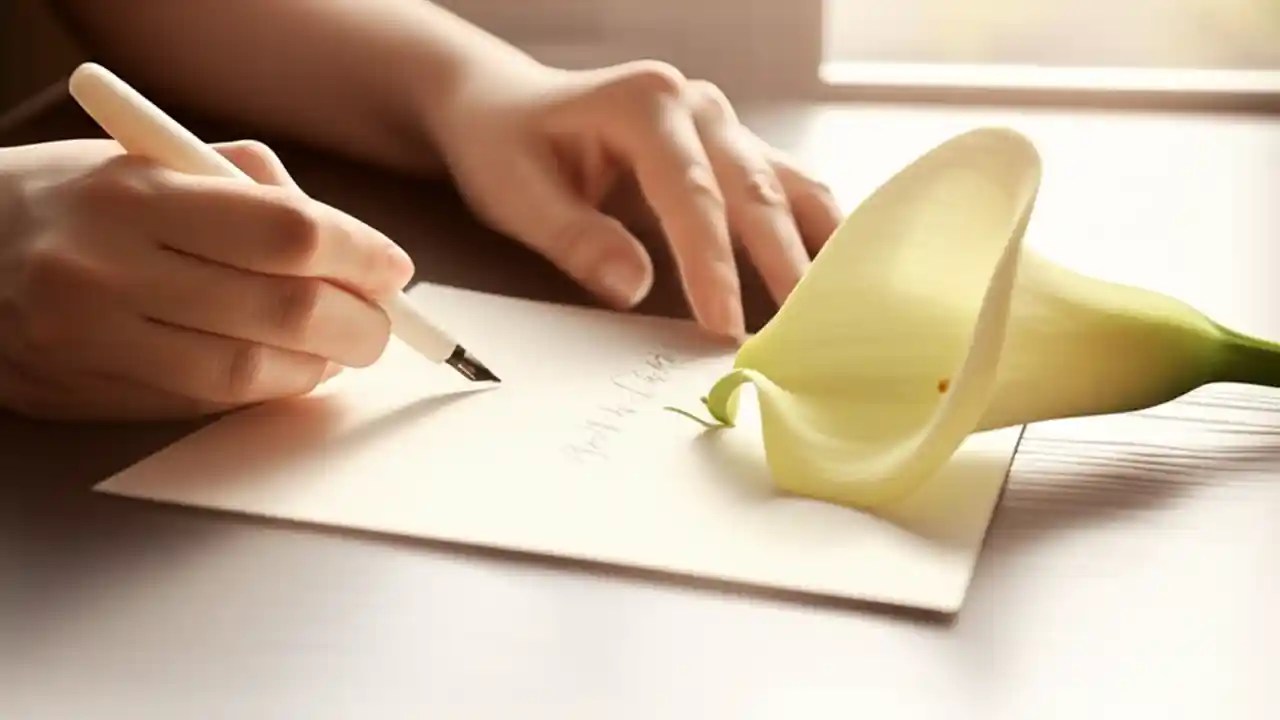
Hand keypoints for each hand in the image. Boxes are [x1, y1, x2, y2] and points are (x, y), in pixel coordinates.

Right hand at [0, 139, 413, 419]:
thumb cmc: (73, 199)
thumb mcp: (152, 160)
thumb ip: (253, 189)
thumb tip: (350, 245)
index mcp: (137, 193)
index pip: (287, 231)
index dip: (359, 255)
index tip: (392, 268)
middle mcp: (113, 268)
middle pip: (283, 310)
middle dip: (358, 323)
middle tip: (380, 322)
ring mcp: (97, 339)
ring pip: (249, 373)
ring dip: (318, 367)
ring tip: (337, 348)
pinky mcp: (92, 392)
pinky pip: (206, 404)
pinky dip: (266, 389)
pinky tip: (286, 369)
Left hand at [427, 59, 842, 339]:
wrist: (505, 105)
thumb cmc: (506, 144)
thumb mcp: (516, 192)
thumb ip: (575, 238)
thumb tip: (634, 287)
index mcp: (644, 102)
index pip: (691, 193)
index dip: (711, 264)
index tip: (723, 327)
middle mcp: (697, 107)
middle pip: (755, 191)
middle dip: (783, 267)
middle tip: (807, 336)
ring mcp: (724, 127)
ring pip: (790, 188)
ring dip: (816, 252)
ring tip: (840, 316)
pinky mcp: (734, 154)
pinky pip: (791, 193)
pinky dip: (816, 238)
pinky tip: (836, 285)